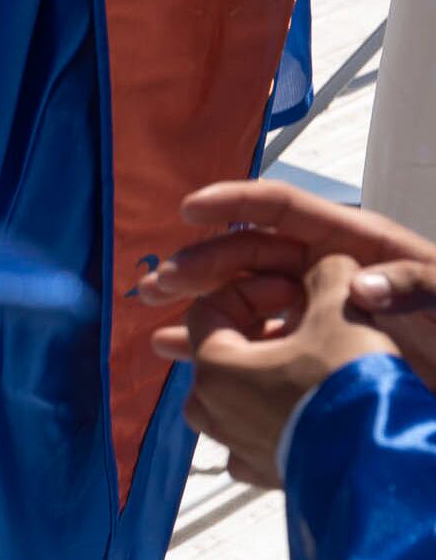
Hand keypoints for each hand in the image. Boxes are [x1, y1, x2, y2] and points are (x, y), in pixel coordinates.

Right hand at [141, 180, 435, 389]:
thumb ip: (413, 282)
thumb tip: (359, 286)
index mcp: (354, 244)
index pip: (283, 209)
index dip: (234, 203)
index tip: (189, 210)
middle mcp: (325, 273)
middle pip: (249, 256)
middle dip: (199, 264)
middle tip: (158, 283)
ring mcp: (315, 315)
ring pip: (242, 301)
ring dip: (195, 305)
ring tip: (150, 311)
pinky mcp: (312, 355)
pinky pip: (254, 346)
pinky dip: (216, 350)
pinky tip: (178, 356)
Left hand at [153, 255, 400, 487]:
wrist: (379, 462)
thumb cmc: (349, 385)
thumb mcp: (340, 313)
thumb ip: (325, 277)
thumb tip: (327, 264)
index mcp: (212, 366)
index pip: (208, 308)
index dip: (250, 289)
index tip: (291, 289)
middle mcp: (209, 409)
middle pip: (218, 352)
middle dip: (256, 329)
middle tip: (301, 321)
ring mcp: (233, 446)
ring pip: (233, 396)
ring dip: (263, 372)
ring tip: (308, 361)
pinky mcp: (264, 474)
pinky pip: (255, 435)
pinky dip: (273, 416)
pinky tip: (305, 407)